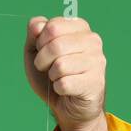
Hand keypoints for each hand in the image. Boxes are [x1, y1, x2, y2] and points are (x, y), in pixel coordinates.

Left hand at [23, 16, 107, 130]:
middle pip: (55, 45)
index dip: (40, 42)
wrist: (68, 105)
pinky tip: (67, 89)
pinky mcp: (96, 82)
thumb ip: (33, 34)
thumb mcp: (36, 52)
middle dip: (42, 61)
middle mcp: (93, 40)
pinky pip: (64, 84)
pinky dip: (58, 89)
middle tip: (48, 69)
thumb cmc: (52, 75)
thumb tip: (37, 24)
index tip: (44, 52)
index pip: (52, 26)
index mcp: (80, 27)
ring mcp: (97, 61)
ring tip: (59, 78)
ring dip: (52, 76)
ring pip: (60, 65)